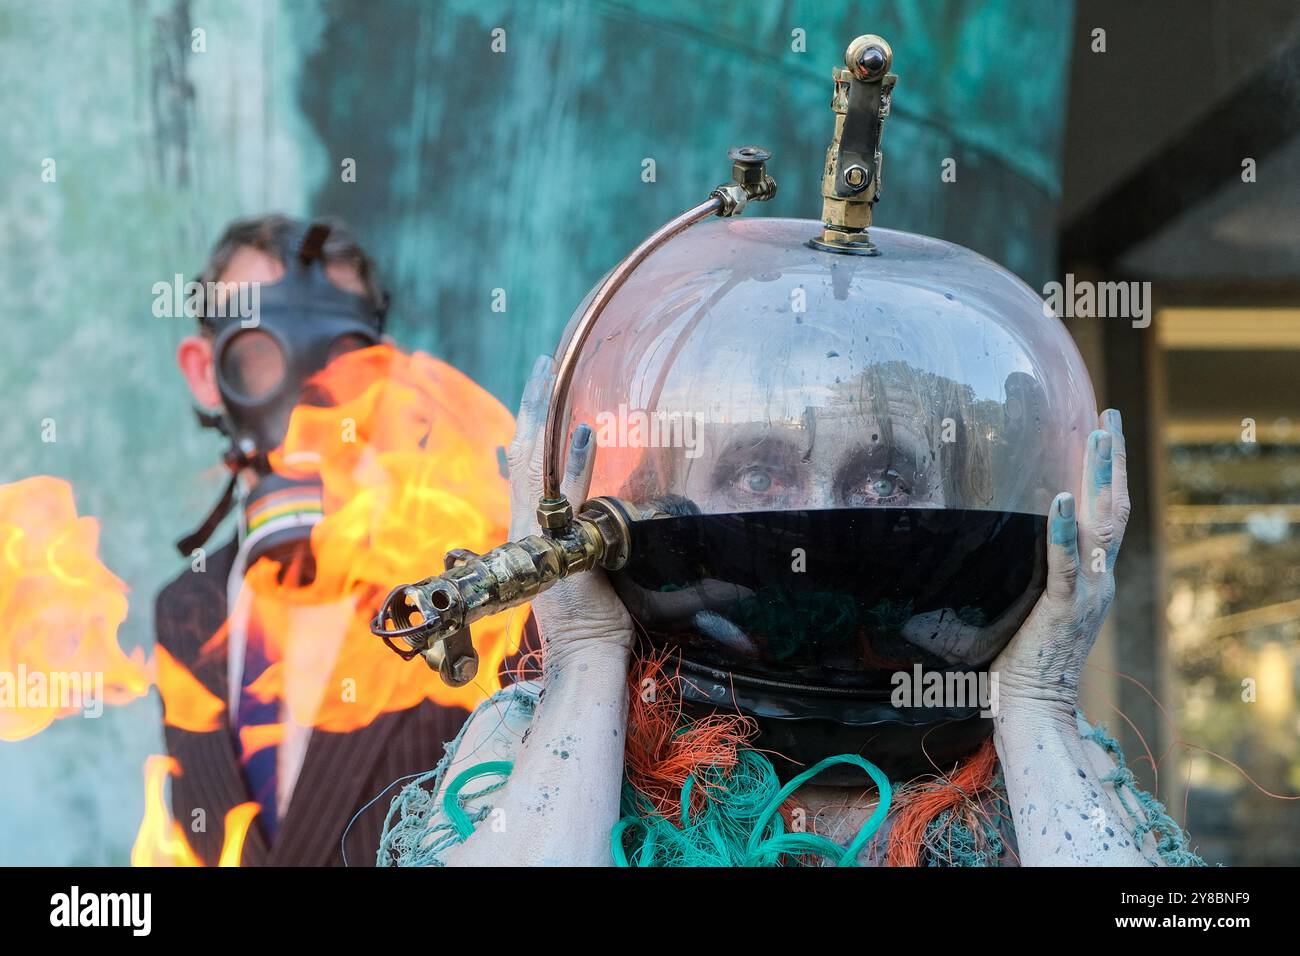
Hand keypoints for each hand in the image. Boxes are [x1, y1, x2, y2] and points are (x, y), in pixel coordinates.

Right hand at [506, 355, 634, 666]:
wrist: (588, 657)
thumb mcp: (594, 572)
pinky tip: (588, 432)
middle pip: (523, 457)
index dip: (531, 429)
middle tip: (541, 366)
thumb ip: (604, 544)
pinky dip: (577, 462)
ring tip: (547, 378)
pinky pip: (566, 497)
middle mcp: (527, 531)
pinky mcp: (558, 549)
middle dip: (531, 408)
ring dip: (542, 420)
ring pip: (535, 468)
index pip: (526, 470)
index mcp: (532, 534)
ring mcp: (538, 539)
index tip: (538, 394)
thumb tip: (633, 524)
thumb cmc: (598, 622)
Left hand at [992, 409, 1128, 718]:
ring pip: (1102, 523)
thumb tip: (991, 538)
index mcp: (1091, 577)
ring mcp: (1087, 592)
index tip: (1102, 431)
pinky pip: (1066, 561)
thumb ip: (1026, 573)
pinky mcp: (1064, 608)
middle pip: (1115, 507)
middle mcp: (1098, 578)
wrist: (1033, 708)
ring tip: (1098, 433)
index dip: (1106, 473)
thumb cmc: (1019, 660)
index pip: (1105, 514)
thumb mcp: (1028, 604)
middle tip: (1109, 414)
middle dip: (1112, 458)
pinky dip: (1064, 527)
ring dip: (1100, 475)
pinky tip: (1061, 495)